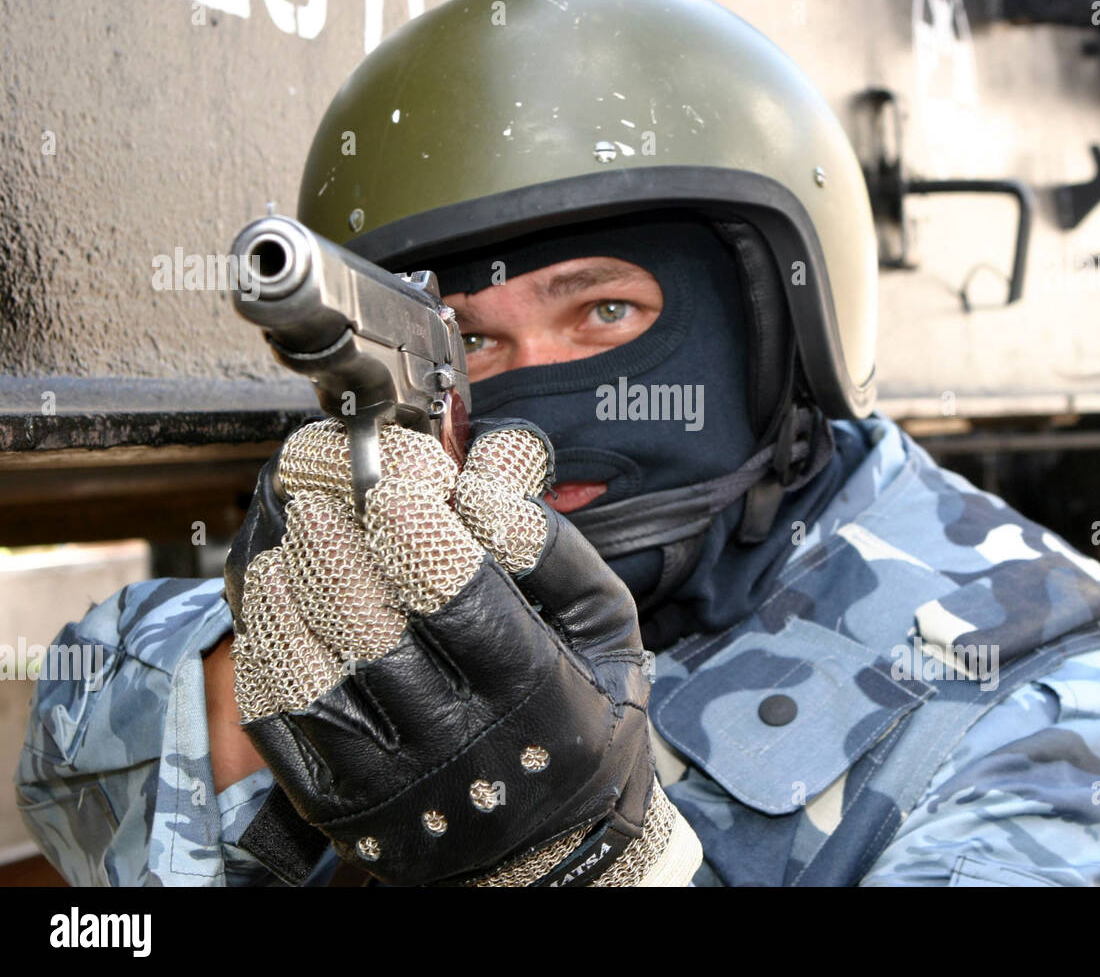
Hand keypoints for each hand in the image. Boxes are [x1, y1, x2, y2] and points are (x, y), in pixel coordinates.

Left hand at [223, 418, 693, 885]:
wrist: (549, 849)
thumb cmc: (582, 718)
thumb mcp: (605, 629)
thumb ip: (553, 547)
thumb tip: (485, 476)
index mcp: (540, 701)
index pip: (466, 608)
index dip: (420, 537)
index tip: (395, 482)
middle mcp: (459, 749)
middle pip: (375, 633)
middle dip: (339, 546)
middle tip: (323, 489)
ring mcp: (390, 783)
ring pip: (314, 676)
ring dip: (291, 592)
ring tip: (294, 533)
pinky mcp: (338, 803)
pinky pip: (281, 720)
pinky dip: (268, 647)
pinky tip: (274, 595)